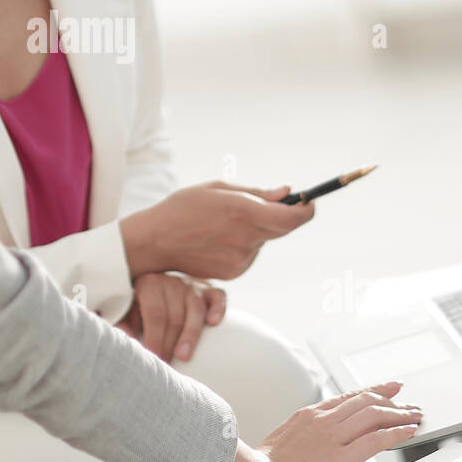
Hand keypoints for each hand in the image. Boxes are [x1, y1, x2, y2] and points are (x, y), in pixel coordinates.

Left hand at [115, 273, 226, 362]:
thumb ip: (124, 325)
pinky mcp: (209, 289)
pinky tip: (214, 322)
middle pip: (174, 315)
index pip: (155, 313)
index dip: (154, 337)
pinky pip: (217, 296)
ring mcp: (192, 285)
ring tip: (184, 356)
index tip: (153, 358)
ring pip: (195, 309)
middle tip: (166, 365)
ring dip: (191, 335)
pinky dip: (218, 308)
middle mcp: (172, 281)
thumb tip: (124, 342)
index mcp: (149, 284)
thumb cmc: (140, 305)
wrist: (156, 287)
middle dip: (170, 342)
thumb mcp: (127, 312)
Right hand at [120, 181, 315, 279]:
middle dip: (279, 216)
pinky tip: (217, 239)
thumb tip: (287, 192)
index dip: (306, 210)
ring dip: (256, 230)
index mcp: (242, 212)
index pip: (292, 218)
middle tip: (263, 205)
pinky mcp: (234, 273)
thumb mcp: (217, 188)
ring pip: (264, 240)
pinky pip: (250, 253)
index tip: (307, 202)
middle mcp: (245, 238)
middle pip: (282, 229)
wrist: (153, 243)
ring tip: (223, 223)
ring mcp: (240, 259)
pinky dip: (243, 244)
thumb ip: (256, 192)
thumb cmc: (183, 208)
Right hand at [231, 381, 422, 461]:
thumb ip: (308, 427)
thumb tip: (321, 426)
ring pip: (373, 415)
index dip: (373, 390)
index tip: (389, 388)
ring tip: (415, 415)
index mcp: (309, 414)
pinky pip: (375, 440)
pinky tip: (408, 431)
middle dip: (391, 400)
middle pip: (365, 401)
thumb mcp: (287, 435)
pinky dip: (396, 433)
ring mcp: (332, 437)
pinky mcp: (341, 457)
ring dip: (399, 413)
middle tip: (409, 402)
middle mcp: (323, 419)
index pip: (349, 396)